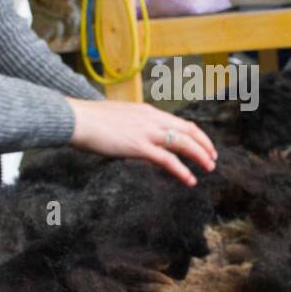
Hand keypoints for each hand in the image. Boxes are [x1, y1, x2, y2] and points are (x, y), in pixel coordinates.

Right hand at [66, 98, 217, 185]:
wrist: (78, 119)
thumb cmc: (91, 121)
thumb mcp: (118, 118)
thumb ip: (132, 126)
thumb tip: (135, 136)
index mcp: (147, 111)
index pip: (179, 122)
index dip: (195, 134)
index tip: (203, 144)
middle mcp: (152, 119)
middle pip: (188, 131)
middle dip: (204, 145)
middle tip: (212, 158)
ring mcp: (147, 132)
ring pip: (183, 144)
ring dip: (199, 156)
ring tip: (208, 168)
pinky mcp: (139, 147)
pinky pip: (167, 160)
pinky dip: (181, 170)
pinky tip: (189, 180)